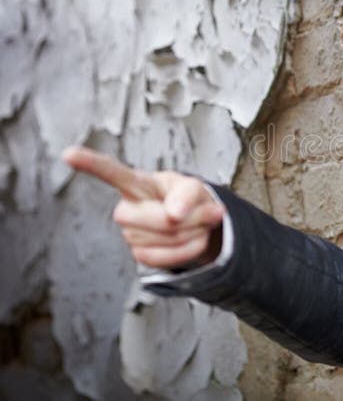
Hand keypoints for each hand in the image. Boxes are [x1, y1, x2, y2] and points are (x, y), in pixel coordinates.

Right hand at [61, 147, 225, 269]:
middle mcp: (127, 209)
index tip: (68, 153)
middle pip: (158, 218)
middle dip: (191, 218)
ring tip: (196, 222)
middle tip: (207, 210)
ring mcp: (131, 234)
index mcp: (137, 183)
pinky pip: (170, 257)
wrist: (195, 222)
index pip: (112, 173)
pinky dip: (191, 249)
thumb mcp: (194, 187)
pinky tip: (191, 238)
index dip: (91, 163)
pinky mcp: (142, 255)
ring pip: (170, 238)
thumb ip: (187, 194)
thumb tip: (175, 213)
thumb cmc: (188, 198)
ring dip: (195, 231)